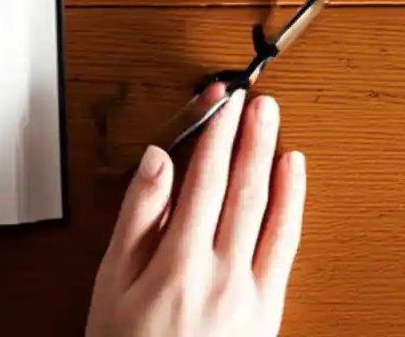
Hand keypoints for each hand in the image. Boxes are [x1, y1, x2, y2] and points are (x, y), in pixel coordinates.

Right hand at [86, 85, 306, 336]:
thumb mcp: (112, 281)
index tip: (219, 102)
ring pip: (266, 209)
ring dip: (270, 157)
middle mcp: (220, 270)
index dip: (212, 134)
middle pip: (239, 187)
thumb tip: (156, 163)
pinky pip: (285, 243)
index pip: (202, 179)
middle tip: (252, 99)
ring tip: (272, 122)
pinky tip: (291, 175)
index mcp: (176, 260)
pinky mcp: (268, 304)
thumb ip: (137, 217)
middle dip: (245, 136)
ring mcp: (249, 288)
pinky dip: (292, 203)